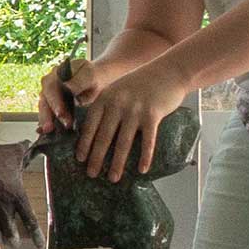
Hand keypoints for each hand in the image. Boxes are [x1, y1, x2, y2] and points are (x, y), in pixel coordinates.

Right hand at [0, 145, 40, 247]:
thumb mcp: (15, 153)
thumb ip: (26, 151)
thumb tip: (31, 141)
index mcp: (17, 196)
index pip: (30, 221)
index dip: (36, 236)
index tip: (40, 245)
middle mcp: (4, 206)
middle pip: (11, 233)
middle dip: (14, 242)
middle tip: (16, 245)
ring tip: (0, 242)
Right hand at [37, 57, 97, 131]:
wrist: (96, 80)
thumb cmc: (93, 76)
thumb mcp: (89, 74)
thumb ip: (80, 81)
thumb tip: (68, 88)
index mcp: (56, 74)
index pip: (51, 88)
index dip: (55, 102)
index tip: (60, 113)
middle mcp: (49, 85)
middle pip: (44, 100)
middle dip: (47, 115)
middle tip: (51, 128)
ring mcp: (49, 96)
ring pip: (43, 109)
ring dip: (46, 121)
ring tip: (49, 131)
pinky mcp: (52, 106)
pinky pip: (47, 116)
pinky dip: (46, 124)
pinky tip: (47, 133)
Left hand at [73, 65, 188, 181]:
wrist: (168, 71)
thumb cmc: (141, 83)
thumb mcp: (118, 90)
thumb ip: (106, 106)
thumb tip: (95, 132)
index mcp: (106, 98)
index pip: (90, 125)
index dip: (84, 144)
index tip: (80, 159)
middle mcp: (117, 104)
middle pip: (104, 136)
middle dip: (96, 158)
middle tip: (91, 174)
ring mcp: (135, 110)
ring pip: (123, 142)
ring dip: (117, 163)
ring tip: (113, 178)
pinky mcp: (153, 115)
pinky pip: (147, 140)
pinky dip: (144, 157)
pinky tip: (142, 169)